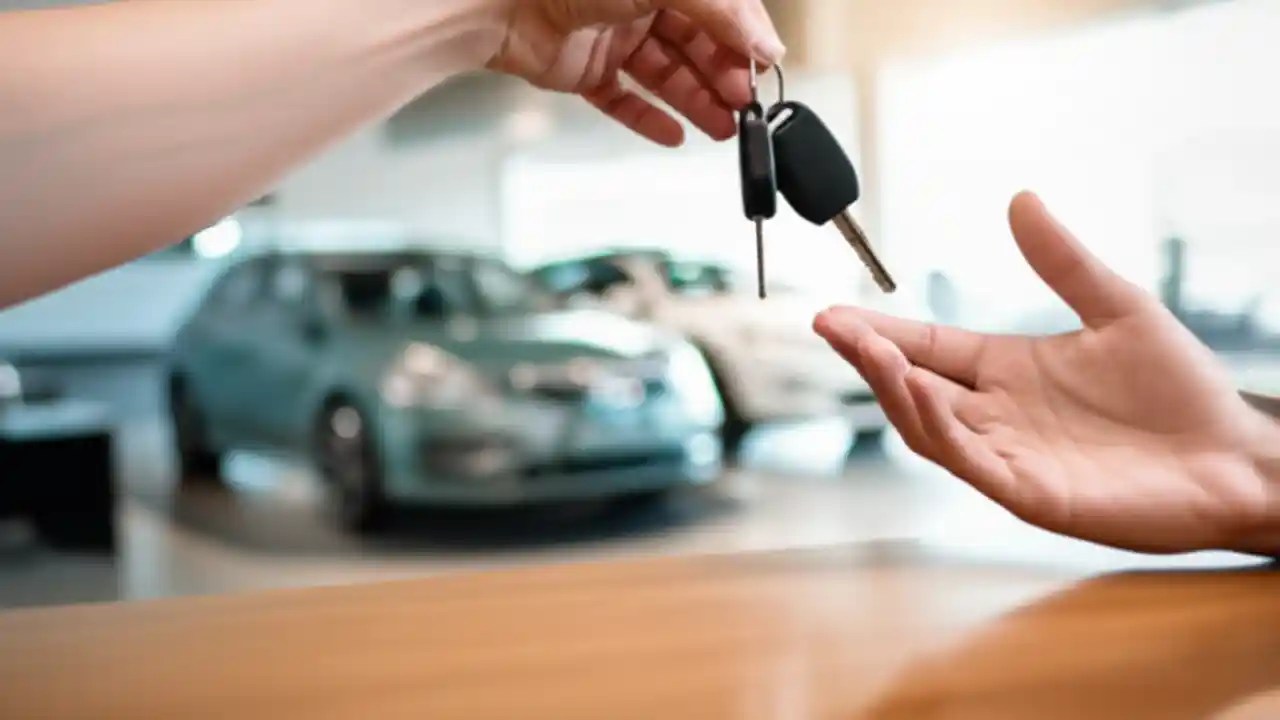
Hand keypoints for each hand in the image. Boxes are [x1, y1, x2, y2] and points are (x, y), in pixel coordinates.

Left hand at [486, 0, 783, 145]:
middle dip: (723, 77)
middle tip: (744, 107)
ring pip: (665, 76)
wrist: (496, 2)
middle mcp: (638, 0)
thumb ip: (721, 11)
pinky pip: (623, 99)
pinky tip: (675, 135)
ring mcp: (610, 36)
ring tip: (723, 130)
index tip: (765, 69)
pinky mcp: (583, 70)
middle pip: (695, 44)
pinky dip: (649, 119)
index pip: (721, 8)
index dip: (744, 39)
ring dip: (697, 103)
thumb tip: (765, 42)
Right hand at [815, 192, 1279, 554]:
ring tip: (872, 354)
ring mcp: (1008, 455)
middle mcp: (997, 414)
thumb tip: (1022, 199)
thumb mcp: (1119, 307)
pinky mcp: (1030, 493)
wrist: (1234, 460)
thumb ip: (1063, 262)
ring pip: (928, 426)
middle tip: (832, 328)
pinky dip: (940, 430)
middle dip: (868, 358)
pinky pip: (970, 462)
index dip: (878, 332)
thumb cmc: (1180, 393)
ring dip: (894, 391)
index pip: (928, 346)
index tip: (834, 313)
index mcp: (1008, 370)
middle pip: (912, 385)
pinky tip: (923, 394)